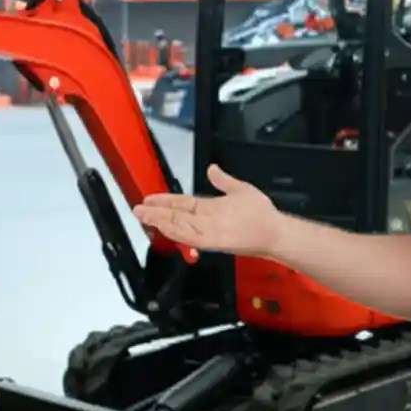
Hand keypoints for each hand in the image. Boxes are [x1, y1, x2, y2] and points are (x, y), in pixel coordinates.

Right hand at [133, 164, 284, 257]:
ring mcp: (207, 231)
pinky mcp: (213, 241)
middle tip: (137, 208)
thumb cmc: (260, 214)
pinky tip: (163, 225)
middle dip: (155, 212)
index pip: (181, 203)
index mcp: (209, 208)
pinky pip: (190, 236)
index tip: (149, 198)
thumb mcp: (239, 190)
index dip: (164, 201)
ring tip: (143, 214)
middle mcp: (205, 220)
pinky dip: (175, 230)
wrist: (273, 230)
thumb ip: (223, 180)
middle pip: (175, 215)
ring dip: (160, 220)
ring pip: (178, 225)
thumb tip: (213, 169)